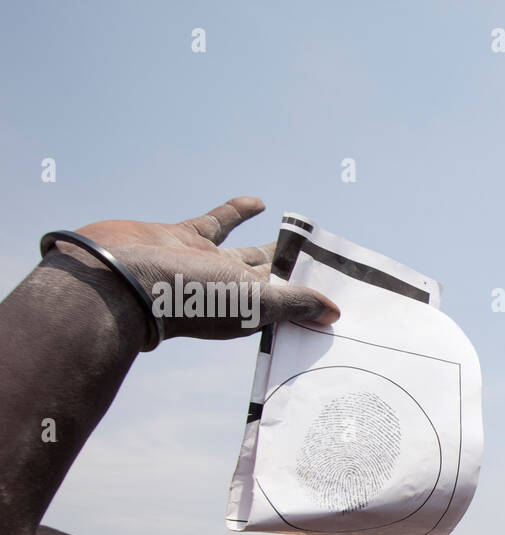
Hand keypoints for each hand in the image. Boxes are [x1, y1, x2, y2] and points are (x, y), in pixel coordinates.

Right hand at [48, 197, 337, 343]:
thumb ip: (294, 303)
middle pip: (270, 280)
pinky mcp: (184, 238)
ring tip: (297, 237)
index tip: (337, 295)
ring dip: (269, 246)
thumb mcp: (254, 301)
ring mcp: (205, 263)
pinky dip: (237, 212)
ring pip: (246, 252)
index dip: (310, 298)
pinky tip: (258, 203)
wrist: (120, 279)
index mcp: (247, 310)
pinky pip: (218, 223)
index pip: (288, 303)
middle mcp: (227, 289)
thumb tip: (335, 315)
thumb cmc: (190, 297)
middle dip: (293, 275)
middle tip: (322, 266)